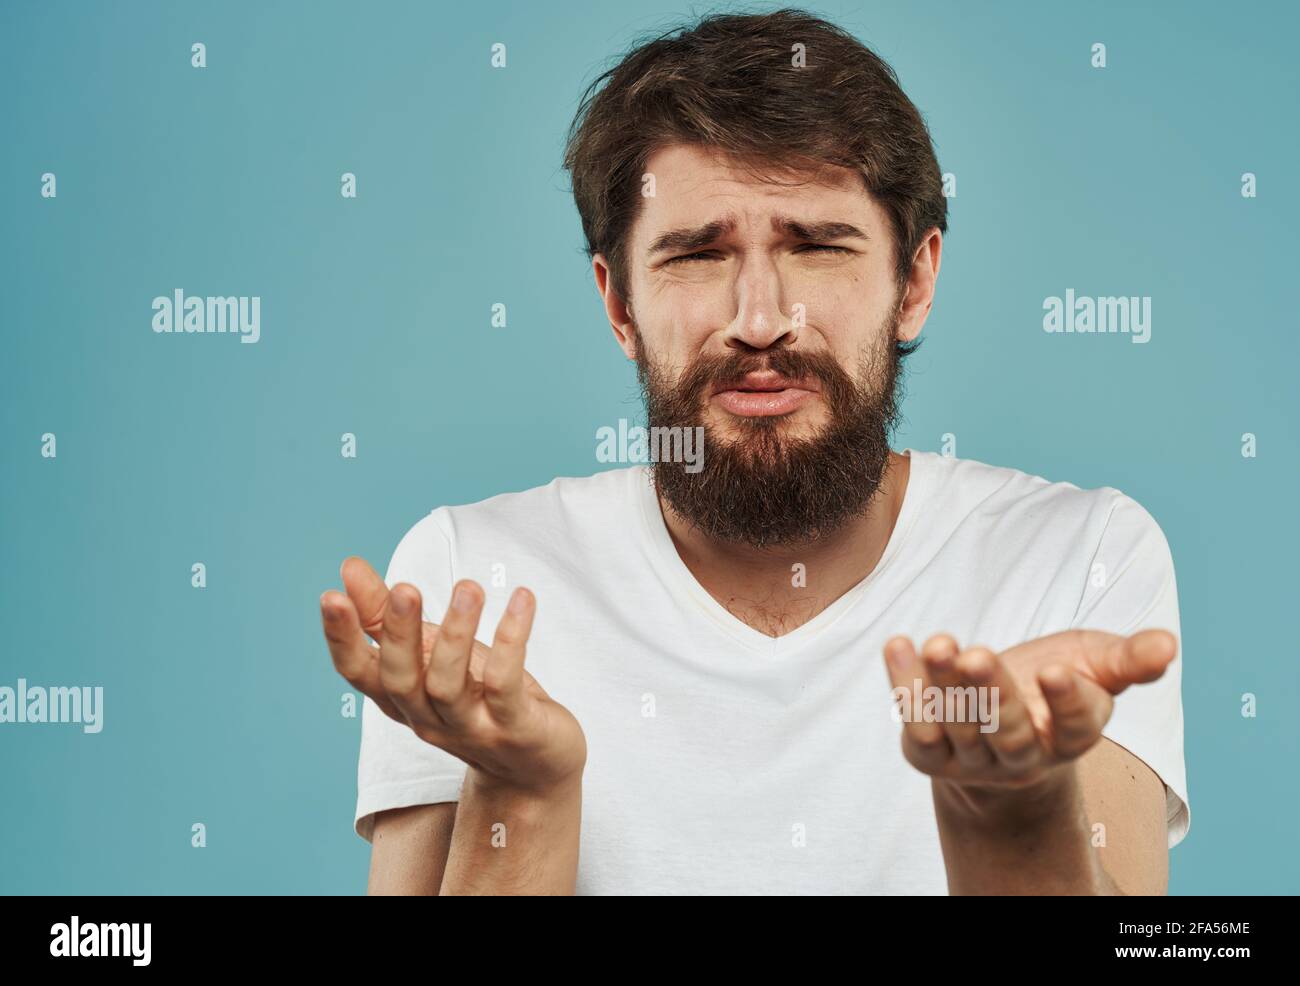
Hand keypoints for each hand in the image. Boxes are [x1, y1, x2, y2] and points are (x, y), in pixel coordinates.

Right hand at [320, 557, 586, 794]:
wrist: (535, 765)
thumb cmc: (475, 697)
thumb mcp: (430, 653)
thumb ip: (387, 613)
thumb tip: (349, 568)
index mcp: (401, 698)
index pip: (359, 672)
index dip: (342, 639)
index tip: (331, 596)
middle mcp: (428, 719)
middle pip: (401, 681)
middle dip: (399, 634)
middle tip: (405, 588)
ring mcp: (471, 728)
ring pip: (449, 686)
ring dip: (456, 635)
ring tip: (468, 588)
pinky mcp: (514, 728)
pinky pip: (506, 684)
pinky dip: (512, 640)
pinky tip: (522, 599)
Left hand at [882, 628, 1176, 793]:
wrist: (1000, 716)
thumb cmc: (1054, 682)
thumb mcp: (1095, 664)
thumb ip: (1130, 658)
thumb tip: (1168, 644)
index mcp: (1070, 737)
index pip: (1074, 728)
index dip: (1067, 701)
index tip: (1055, 670)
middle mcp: (1022, 756)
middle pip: (1008, 732)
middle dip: (992, 693)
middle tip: (978, 654)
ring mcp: (973, 760)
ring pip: (959, 727)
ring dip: (944, 684)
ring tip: (939, 643)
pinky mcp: (929, 754)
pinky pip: (916, 725)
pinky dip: (905, 687)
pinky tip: (899, 646)